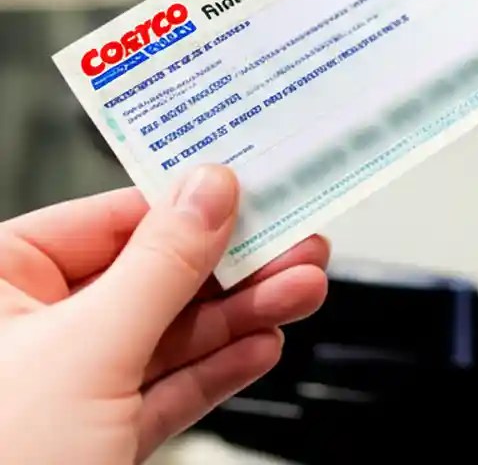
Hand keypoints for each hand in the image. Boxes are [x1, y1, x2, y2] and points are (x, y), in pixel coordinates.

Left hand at [0, 165, 328, 463]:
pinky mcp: (101, 435)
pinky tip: (264, 342)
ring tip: (300, 290)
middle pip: (152, 275)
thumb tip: (208, 192)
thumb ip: (159, 265)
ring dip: (243, 314)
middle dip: (234, 265)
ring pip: (172, 332)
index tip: (255, 189)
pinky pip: (171, 386)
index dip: (188, 204)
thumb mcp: (86, 350)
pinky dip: (222, 368)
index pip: (109, 218)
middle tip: (297, 243)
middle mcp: (29, 328)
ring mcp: (68, 386)